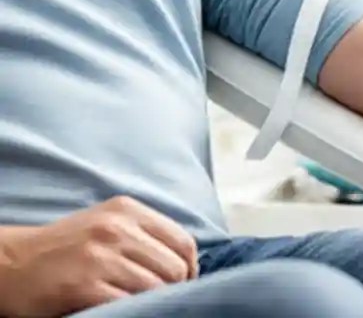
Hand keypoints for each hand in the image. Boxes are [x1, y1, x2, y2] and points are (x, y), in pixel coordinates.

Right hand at [0, 196, 199, 317]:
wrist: (12, 263)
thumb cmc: (65, 247)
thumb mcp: (107, 224)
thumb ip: (145, 234)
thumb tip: (188, 261)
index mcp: (127, 210)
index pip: (183, 241)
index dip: (190, 268)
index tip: (185, 282)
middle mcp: (116, 228)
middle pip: (174, 267)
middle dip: (174, 288)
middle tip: (162, 298)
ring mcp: (100, 256)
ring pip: (155, 288)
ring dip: (153, 302)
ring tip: (141, 303)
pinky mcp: (84, 285)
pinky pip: (128, 304)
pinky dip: (132, 310)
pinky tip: (121, 309)